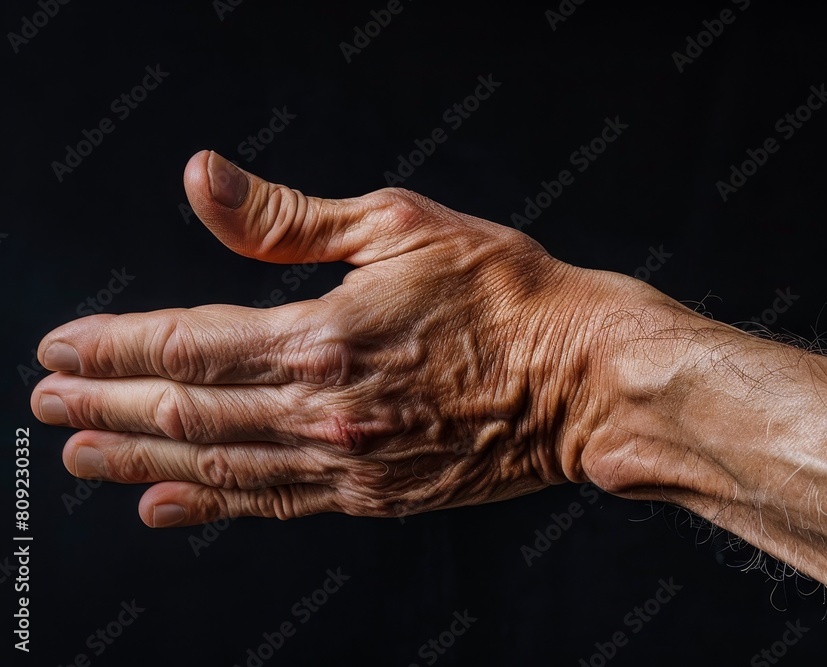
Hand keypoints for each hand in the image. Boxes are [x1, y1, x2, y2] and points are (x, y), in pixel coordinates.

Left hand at [31, 150, 651, 526]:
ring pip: (218, 468)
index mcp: (322, 337)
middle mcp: (322, 411)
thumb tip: (203, 182)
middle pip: (185, 414)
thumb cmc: (506, 294)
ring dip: (139, 462)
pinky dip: (212, 506)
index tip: (61, 348)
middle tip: (47, 404)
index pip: (186, 345)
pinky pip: (275, 504)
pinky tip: (166, 509)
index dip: (114, 346)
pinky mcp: (375, 493)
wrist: (582, 378)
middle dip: (106, 406)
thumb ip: (289, 216)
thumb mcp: (400, 225)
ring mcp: (347, 462)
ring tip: (82, 456)